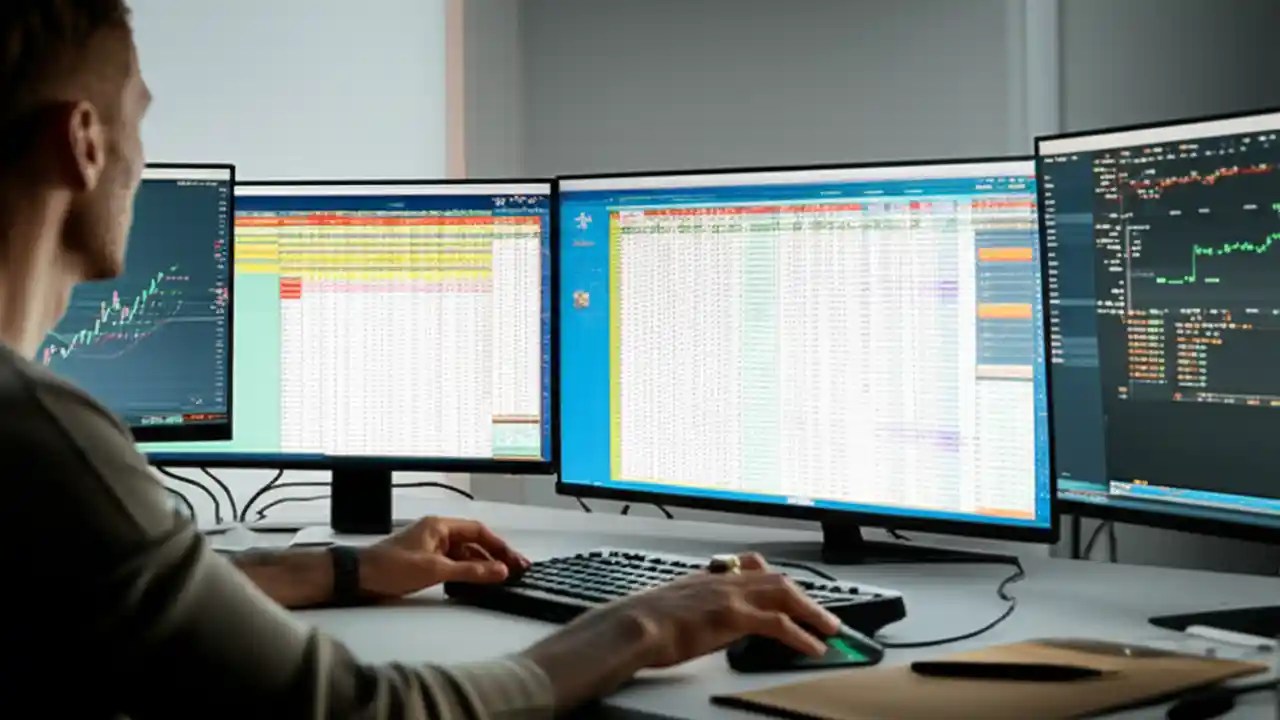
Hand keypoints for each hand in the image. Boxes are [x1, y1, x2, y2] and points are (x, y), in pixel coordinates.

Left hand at [358, 517, 529, 598]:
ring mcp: (430, 548)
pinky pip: (452, 564)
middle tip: (514, 571)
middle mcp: (436, 533)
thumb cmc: (389, 567)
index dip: (498, 545)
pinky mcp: (424, 562)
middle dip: (494, 556)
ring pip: (464, 554)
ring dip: (481, 566)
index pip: (478, 530)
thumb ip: (470, 570)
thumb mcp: (435, 570)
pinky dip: (466, 573)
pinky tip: (475, 584)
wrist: (357, 578)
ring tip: (499, 579)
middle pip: (473, 542)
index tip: (513, 559)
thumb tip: (499, 570)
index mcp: (439, 526)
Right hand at [521, 553, 839, 710]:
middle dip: (805, 596)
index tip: (792, 590)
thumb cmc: (644, 622)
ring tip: (830, 629)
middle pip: (777, 579)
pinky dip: (802, 635)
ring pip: (785, 594)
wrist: (631, 627)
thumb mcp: (677, 606)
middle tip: (824, 613)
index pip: (754, 568)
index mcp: (709, 576)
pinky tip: (814, 647)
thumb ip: (702, 608)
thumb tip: (718, 623)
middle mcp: (724, 580)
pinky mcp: (734, 617)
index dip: (778, 579)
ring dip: (813, 612)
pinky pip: (779, 624)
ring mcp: (731, 595)